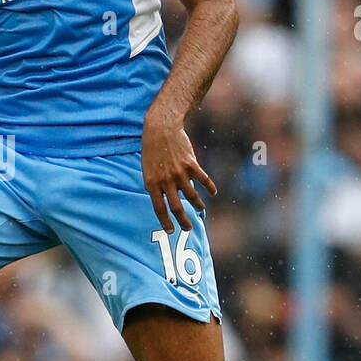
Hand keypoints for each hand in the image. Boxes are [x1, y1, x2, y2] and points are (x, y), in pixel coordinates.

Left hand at [141, 109, 216, 233]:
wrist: (161, 128)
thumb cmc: (152, 149)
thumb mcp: (147, 168)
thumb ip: (156, 184)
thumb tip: (164, 197)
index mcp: (152, 183)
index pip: (159, 208)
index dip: (165, 221)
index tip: (170, 231)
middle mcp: (166, 181)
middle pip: (177, 207)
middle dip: (183, 221)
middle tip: (188, 229)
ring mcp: (179, 173)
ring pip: (192, 196)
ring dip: (197, 205)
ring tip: (200, 210)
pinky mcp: (191, 164)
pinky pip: (203, 180)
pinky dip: (209, 187)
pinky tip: (213, 192)